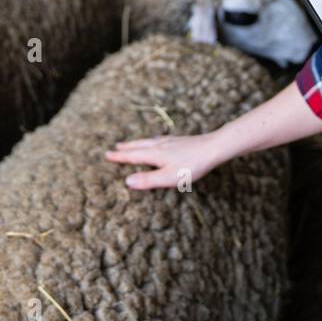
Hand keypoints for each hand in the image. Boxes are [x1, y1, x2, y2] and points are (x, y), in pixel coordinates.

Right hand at [104, 133, 222, 190]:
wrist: (214, 148)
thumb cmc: (192, 165)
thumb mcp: (169, 178)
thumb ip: (148, 180)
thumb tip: (127, 180)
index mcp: (155, 154)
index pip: (133, 156)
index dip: (120, 156)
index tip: (107, 155)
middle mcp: (160, 145)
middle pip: (139, 146)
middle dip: (126, 147)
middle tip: (115, 147)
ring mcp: (171, 142)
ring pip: (149, 141)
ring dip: (137, 143)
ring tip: (132, 143)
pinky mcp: (180, 141)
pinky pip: (159, 140)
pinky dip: (152, 141)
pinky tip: (158, 141)